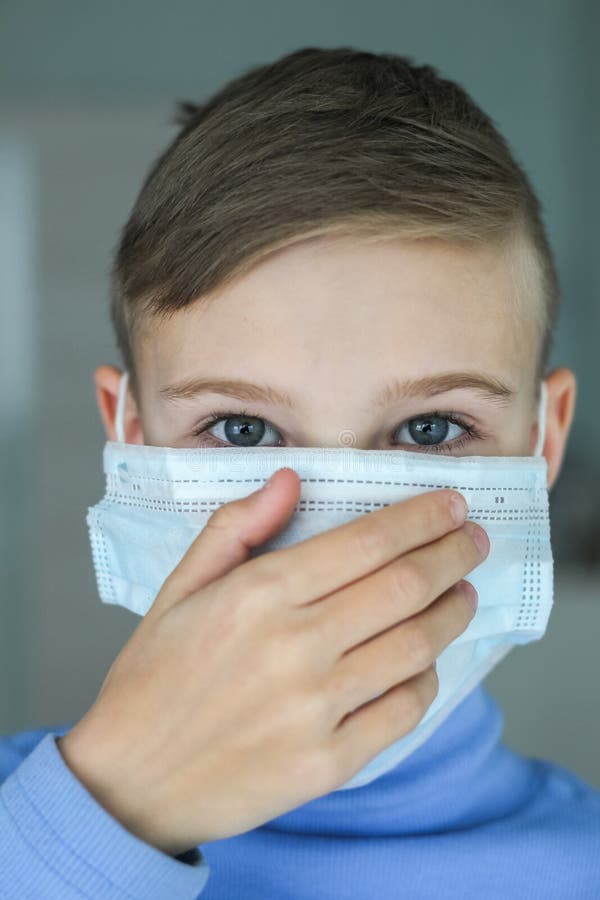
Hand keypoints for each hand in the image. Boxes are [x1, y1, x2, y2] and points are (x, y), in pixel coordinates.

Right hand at [58, 468, 487, 855]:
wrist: (133, 780)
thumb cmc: (155, 677)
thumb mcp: (179, 587)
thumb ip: (236, 527)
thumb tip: (290, 478)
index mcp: (259, 595)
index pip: (366, 542)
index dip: (420, 518)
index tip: (451, 505)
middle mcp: (296, 647)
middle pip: (405, 587)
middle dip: (452, 554)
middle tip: (473, 540)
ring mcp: (317, 709)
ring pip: (417, 645)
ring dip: (452, 611)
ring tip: (464, 593)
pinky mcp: (330, 762)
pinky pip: (404, 710)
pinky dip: (427, 677)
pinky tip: (427, 659)